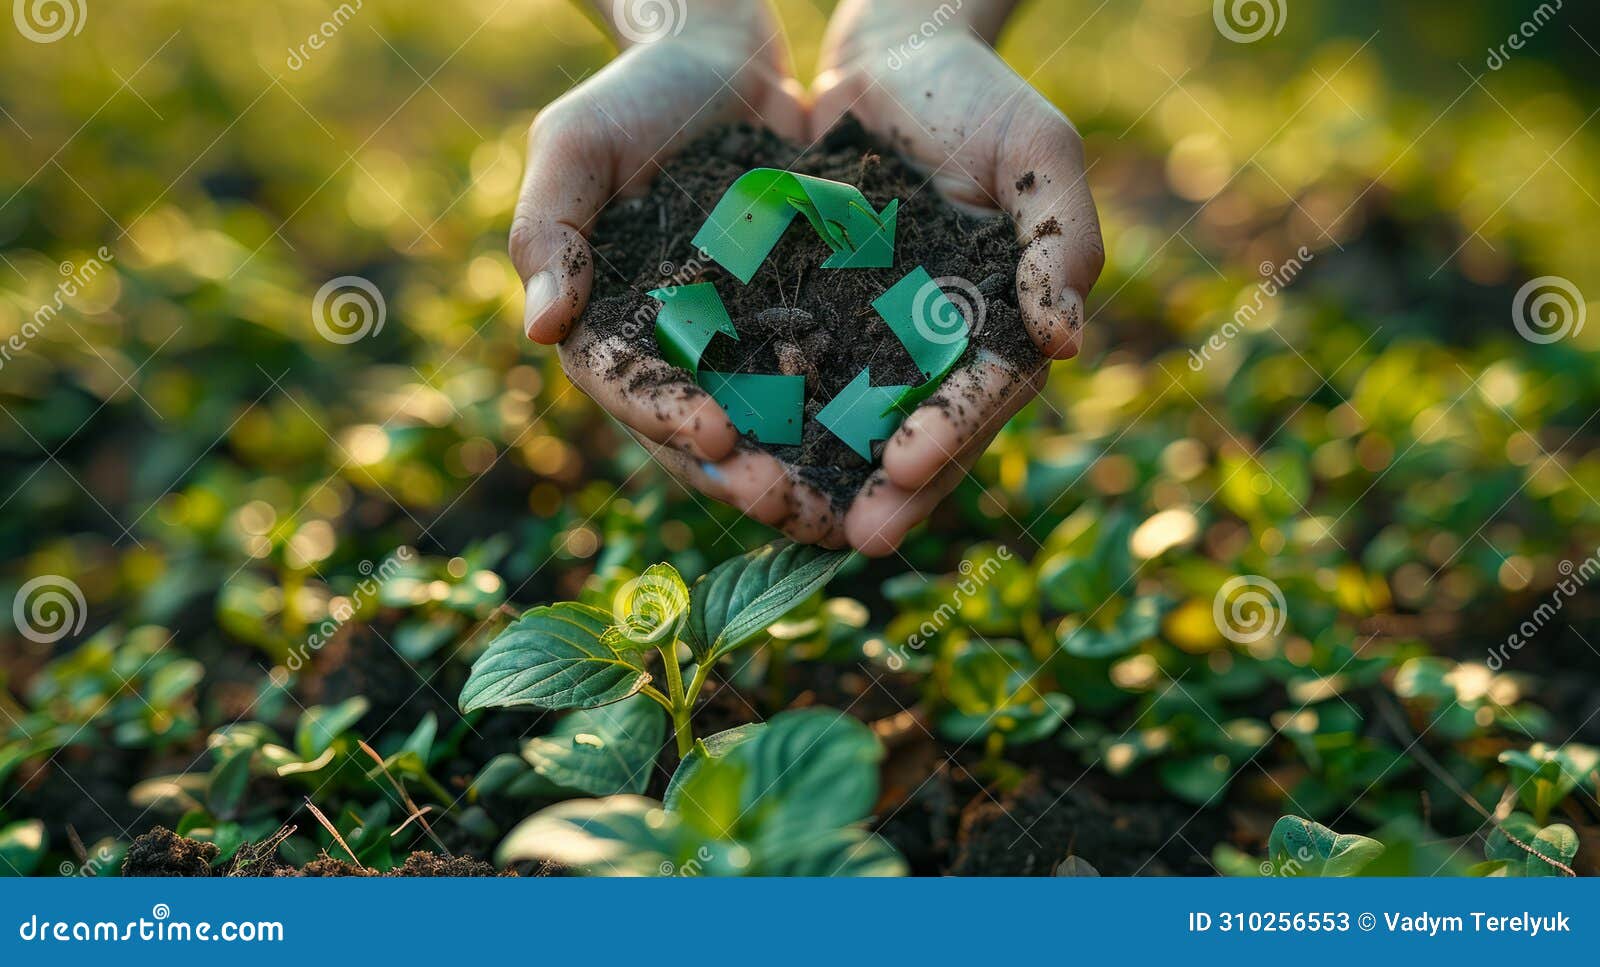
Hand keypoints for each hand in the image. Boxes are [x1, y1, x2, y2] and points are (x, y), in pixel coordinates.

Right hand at [509, 3, 848, 544]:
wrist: (722, 57)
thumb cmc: (634, 94)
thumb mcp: (576, 144)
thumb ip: (549, 229)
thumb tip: (541, 329)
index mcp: (612, 325)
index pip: (629, 387)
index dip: (666, 417)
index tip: (714, 433)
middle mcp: (676, 353)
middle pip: (698, 434)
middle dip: (737, 473)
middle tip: (782, 498)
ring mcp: (740, 346)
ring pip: (765, 430)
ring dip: (796, 475)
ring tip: (836, 510)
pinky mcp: (802, 325)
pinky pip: (826, 386)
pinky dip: (848, 427)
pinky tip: (885, 455)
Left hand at [812, 0, 1104, 555]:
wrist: (890, 52)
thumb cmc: (981, 97)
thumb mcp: (1038, 152)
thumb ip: (1062, 241)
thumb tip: (1066, 343)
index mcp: (998, 325)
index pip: (984, 397)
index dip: (950, 435)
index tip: (906, 468)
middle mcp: (933, 350)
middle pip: (914, 435)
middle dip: (886, 492)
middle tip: (851, 538)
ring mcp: (869, 340)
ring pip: (845, 426)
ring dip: (817, 475)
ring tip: (779, 511)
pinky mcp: (806, 317)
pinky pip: (782, 375)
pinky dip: (761, 413)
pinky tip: (725, 444)